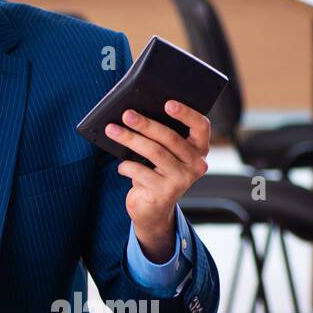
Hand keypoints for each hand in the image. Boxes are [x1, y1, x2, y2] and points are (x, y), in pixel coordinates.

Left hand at [105, 100, 210, 260]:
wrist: (153, 209)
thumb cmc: (156, 172)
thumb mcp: (162, 154)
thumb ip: (159, 137)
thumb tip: (135, 114)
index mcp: (199, 149)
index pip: (201, 126)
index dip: (186, 113)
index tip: (167, 103)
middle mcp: (196, 164)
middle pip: (170, 138)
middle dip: (145, 124)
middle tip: (126, 114)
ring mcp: (183, 180)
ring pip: (154, 152)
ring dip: (130, 139)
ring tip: (111, 130)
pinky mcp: (166, 193)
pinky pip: (142, 172)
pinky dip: (127, 166)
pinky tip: (121, 165)